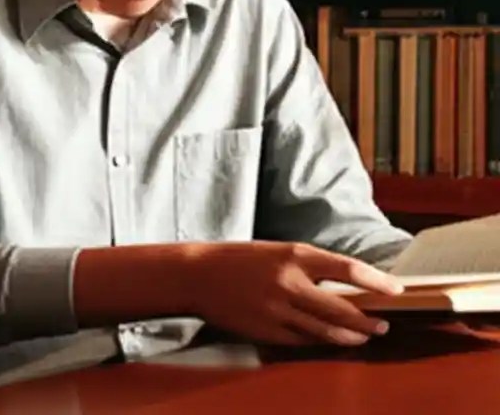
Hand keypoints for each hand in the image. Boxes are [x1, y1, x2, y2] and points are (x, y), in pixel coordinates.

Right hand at [186, 242, 403, 346]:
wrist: (196, 275)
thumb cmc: (239, 260)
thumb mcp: (277, 252)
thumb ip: (309, 267)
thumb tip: (347, 285)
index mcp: (293, 255)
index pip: (347, 269)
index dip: (376, 281)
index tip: (397, 290)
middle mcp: (288, 283)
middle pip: (342, 308)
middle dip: (368, 320)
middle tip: (383, 324)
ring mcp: (277, 309)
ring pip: (326, 330)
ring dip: (350, 335)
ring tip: (363, 336)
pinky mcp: (266, 330)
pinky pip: (302, 340)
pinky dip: (320, 341)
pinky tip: (329, 339)